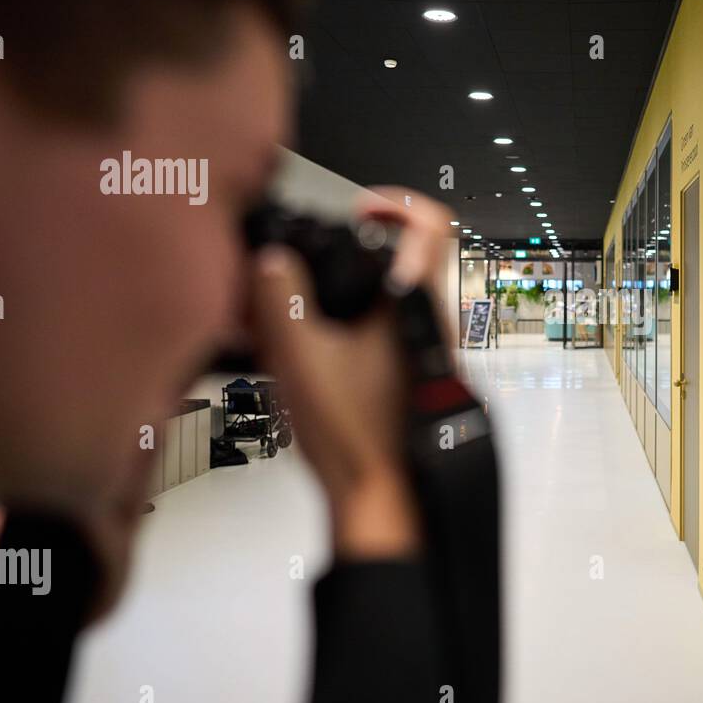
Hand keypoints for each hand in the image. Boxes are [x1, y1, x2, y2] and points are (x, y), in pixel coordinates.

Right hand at [249, 186, 453, 559]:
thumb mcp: (297, 355)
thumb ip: (278, 296)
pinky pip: (379, 337)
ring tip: (286, 319)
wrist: (382, 501)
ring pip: (384, 303)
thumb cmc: (353, 434)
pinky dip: (342, 333)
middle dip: (343, 259)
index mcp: (415, 304)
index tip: (356, 210)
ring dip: (337, 301)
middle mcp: (431, 324)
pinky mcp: (410, 380)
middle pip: (398, 261)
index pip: (432, 223)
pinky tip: (299, 355)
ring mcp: (425, 354)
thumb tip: (270, 261)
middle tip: (303, 270)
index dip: (395, 202)